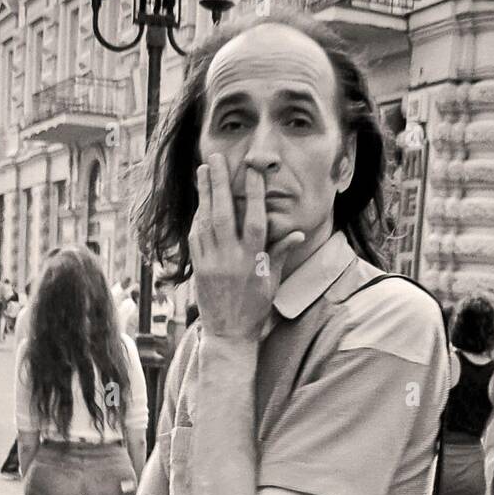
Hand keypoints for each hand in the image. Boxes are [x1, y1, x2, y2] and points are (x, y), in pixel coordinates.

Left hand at [189, 156, 304, 342]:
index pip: (255, 220)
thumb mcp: (272, 283)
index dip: (254, 193)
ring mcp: (212, 263)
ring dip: (204, 194)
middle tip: (216, 158)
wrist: (229, 336)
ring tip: (203, 170)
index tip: (252, 170)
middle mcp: (231, 259)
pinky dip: (197, 217)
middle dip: (220, 184)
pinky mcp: (199, 268)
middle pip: (224, 214)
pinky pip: (196, 237)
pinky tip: (199, 201)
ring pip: (206, 222)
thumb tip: (297, 234)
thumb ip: (280, 255)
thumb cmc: (254, 310)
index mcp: (253, 261)